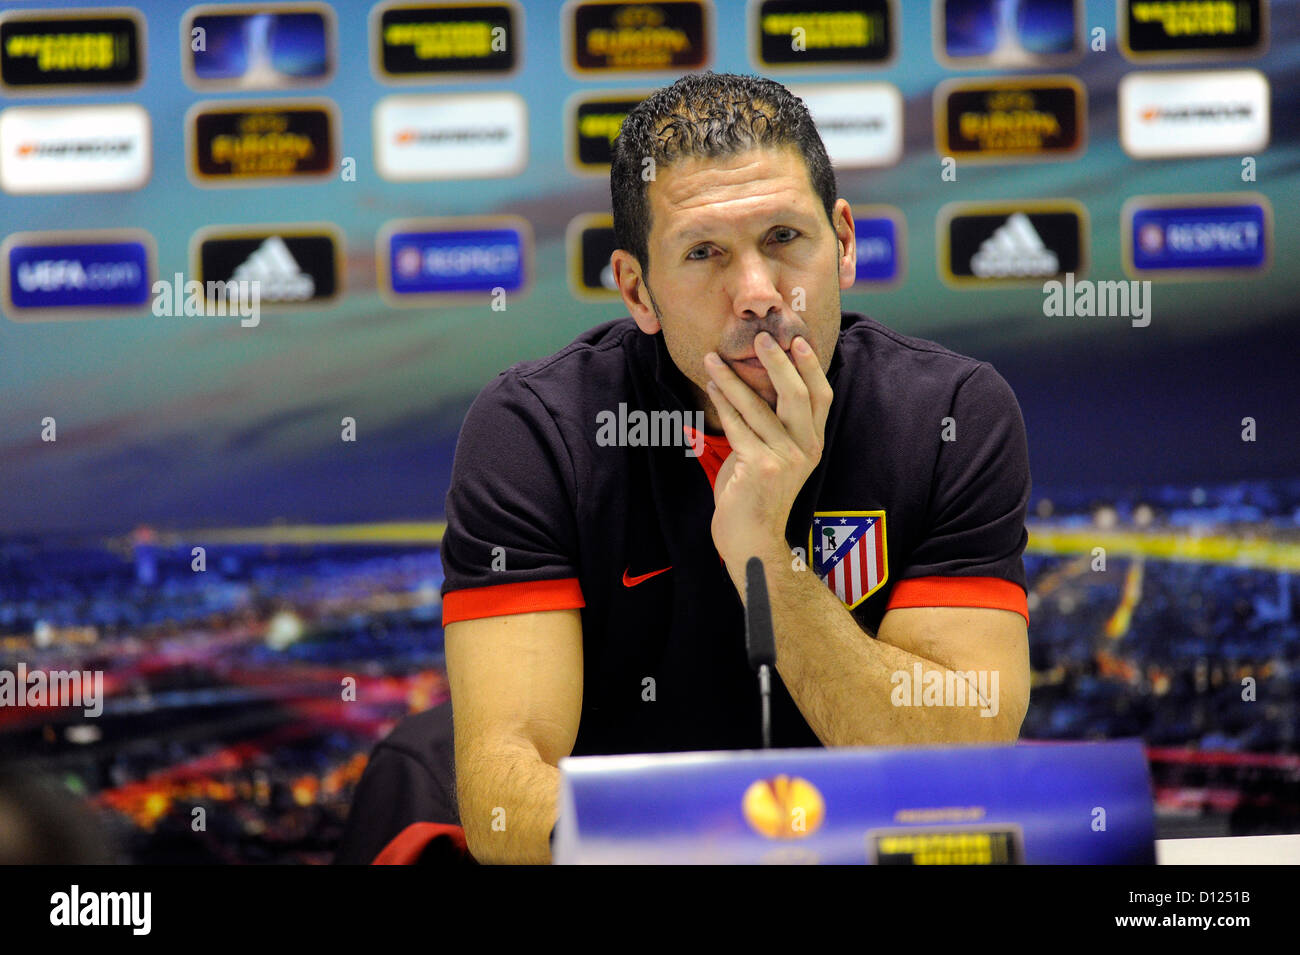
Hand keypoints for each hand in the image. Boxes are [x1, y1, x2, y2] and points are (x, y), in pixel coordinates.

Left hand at [704, 331, 832, 583]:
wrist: (750, 539)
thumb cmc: (755, 496)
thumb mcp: (772, 456)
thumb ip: (770, 426)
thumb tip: (754, 386)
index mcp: (813, 444)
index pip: (820, 397)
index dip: (810, 367)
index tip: (797, 340)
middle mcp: (805, 449)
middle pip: (797, 394)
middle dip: (778, 362)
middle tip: (759, 339)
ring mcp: (785, 458)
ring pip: (760, 407)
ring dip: (734, 379)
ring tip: (715, 358)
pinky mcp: (760, 466)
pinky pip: (739, 426)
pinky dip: (723, 403)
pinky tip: (712, 386)